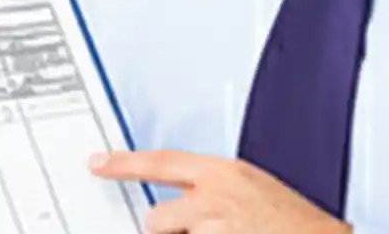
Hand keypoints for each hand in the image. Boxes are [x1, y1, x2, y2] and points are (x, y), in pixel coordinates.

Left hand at [90, 150, 351, 233]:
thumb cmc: (292, 223)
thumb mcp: (252, 191)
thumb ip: (214, 190)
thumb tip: (181, 201)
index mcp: (225, 173)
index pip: (161, 162)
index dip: (124, 164)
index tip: (96, 163)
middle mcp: (215, 198)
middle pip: (157, 217)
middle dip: (169, 231)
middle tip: (202, 231)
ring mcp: (214, 228)